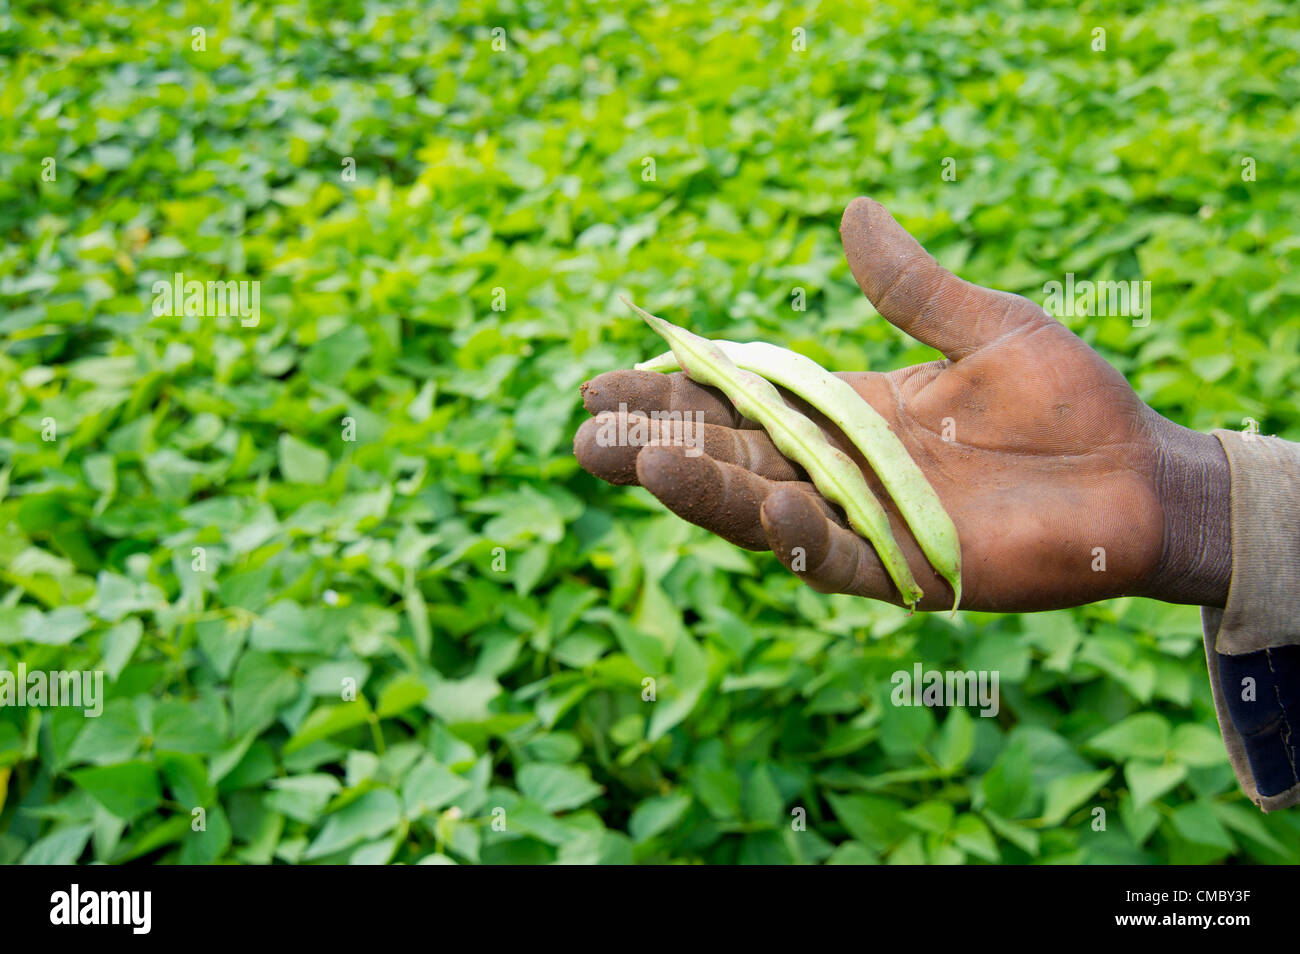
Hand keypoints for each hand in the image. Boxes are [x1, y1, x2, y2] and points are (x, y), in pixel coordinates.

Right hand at [574, 198, 1230, 611]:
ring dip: (693, 486)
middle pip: (732, 457)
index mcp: (851, 413)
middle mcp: (844, 470)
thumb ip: (910, 286)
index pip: (744, 402)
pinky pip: (829, 551)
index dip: (679, 392)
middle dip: (659, 443)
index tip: (608, 379)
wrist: (1142, 474)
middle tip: (586, 430)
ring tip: (625, 458)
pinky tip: (745, 498)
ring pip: (758, 507)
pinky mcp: (904, 567)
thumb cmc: (1070, 401)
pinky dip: (782, 528)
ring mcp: (868, 520)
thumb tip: (849, 214)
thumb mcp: (984, 326)